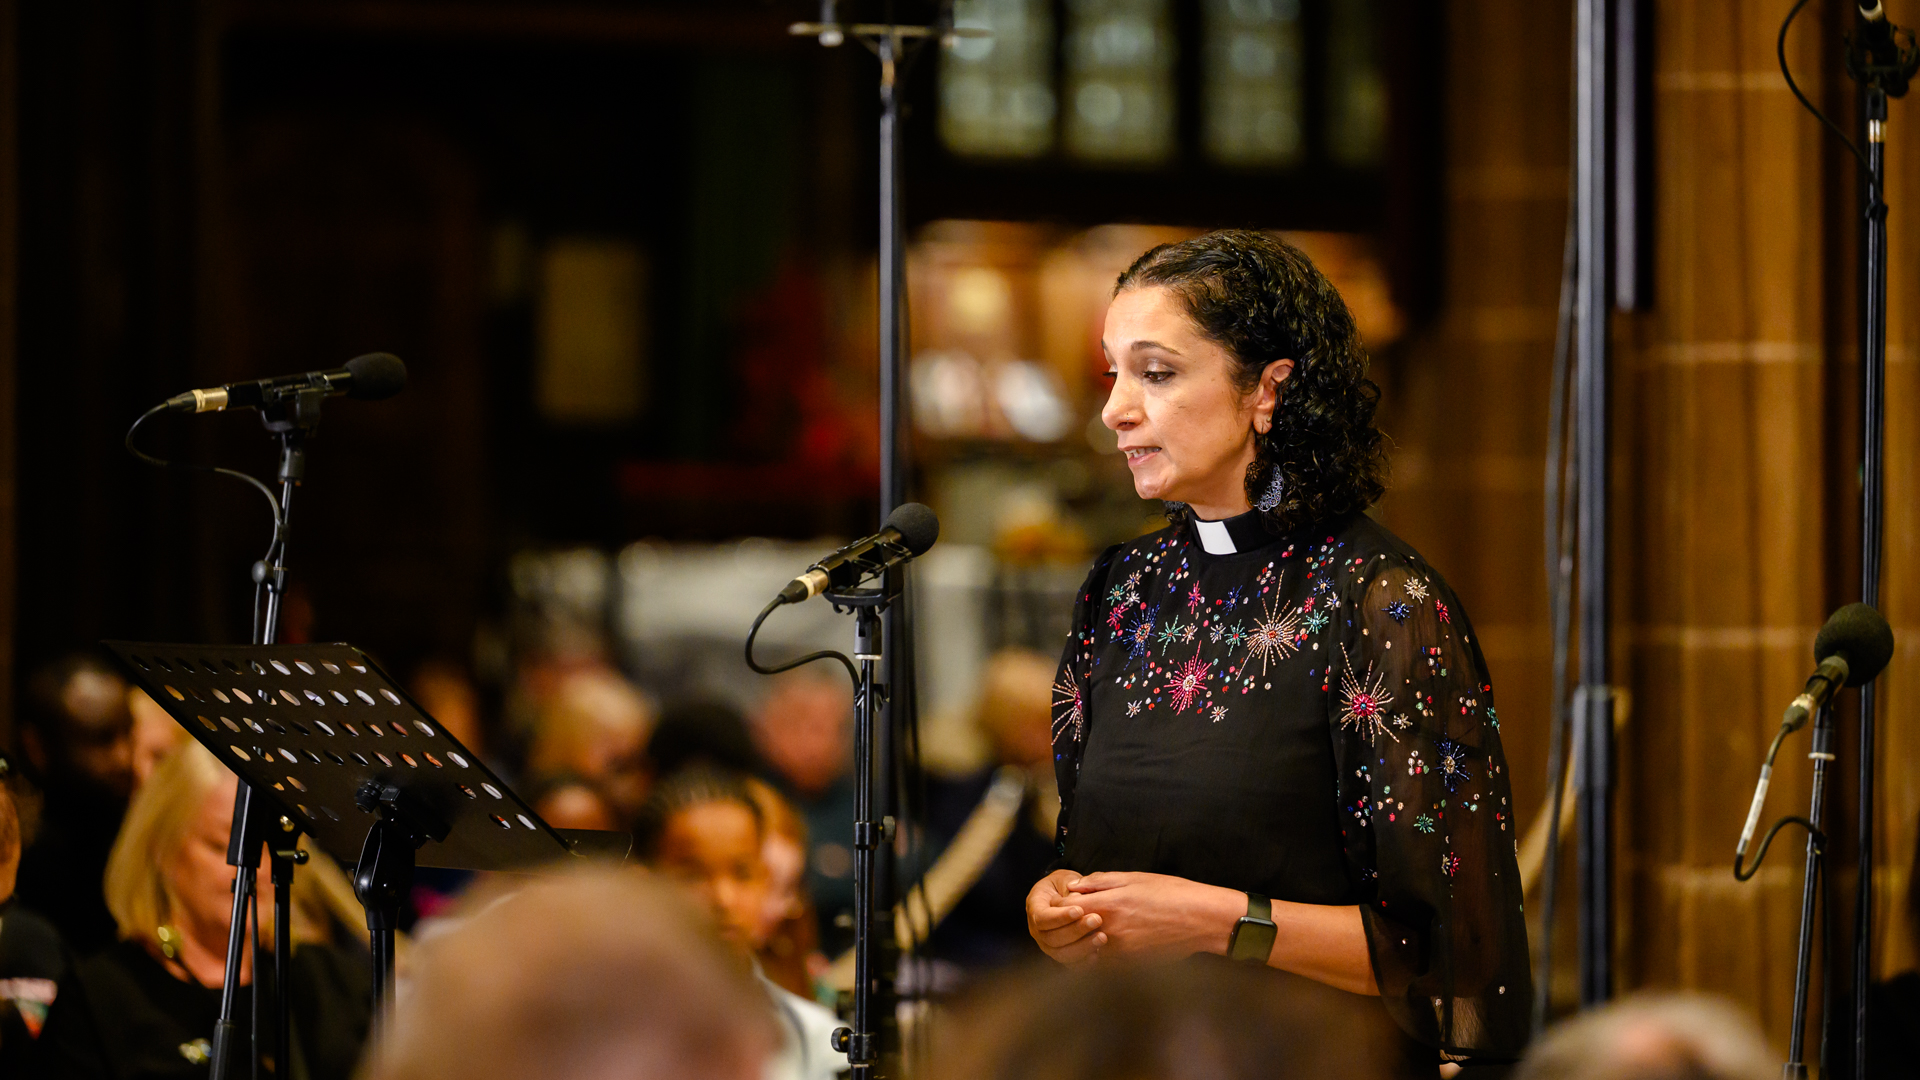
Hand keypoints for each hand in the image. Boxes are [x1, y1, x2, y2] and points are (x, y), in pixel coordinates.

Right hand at [1026, 869, 1105, 963]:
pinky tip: (1099, 951)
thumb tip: (1076, 900)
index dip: (1060, 917)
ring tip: (1102, 937)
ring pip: (1061, 954)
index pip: (1043, 918)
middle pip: (1052, 938)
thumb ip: (1069, 888)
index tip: (1079, 910)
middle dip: (1075, 931)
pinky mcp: (1063, 955)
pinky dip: (1085, 960)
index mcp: (1035, 908)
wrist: (1066, 896)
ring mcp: (1049, 946)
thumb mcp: (1065, 878)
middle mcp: (1039, 931)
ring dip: (1083, 947)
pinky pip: (1072, 964)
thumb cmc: (1065, 885)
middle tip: (1096, 919)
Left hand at [1066, 872, 1240, 959]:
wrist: (1200, 919)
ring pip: (1085, 949)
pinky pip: (1103, 962)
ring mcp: (1118, 951)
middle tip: (1075, 916)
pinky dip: (1099, 953)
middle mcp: (1108, 931)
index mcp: (1107, 905)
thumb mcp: (1134, 878)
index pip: (1064, 909)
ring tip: (1092, 929)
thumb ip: (1100, 882)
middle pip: (1071, 931)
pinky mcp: (1130, 965)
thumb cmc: (1170, 893)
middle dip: (1068, 923)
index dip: (1060, 905)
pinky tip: (1109, 942)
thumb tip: (1073, 887)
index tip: (1066, 901)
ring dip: (1082, 940)